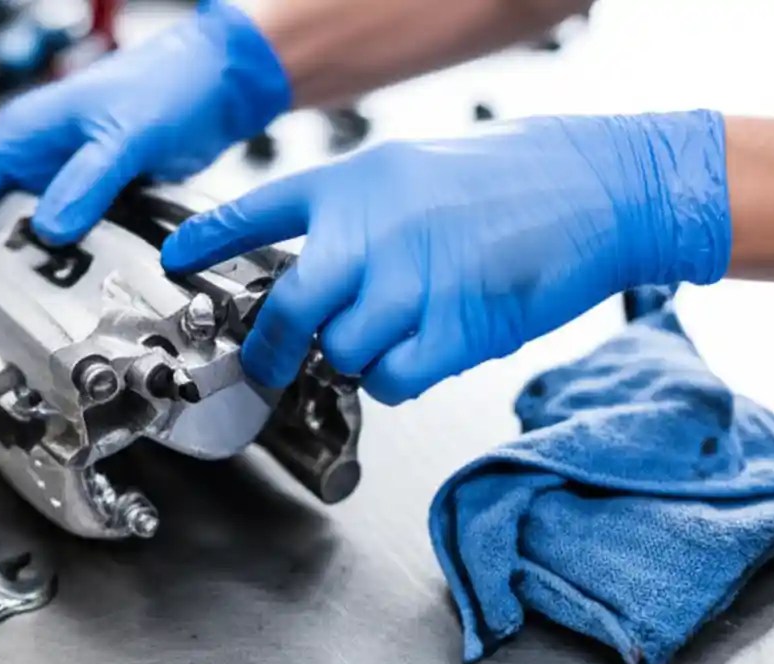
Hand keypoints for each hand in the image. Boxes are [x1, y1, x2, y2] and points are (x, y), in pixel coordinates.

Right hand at [0, 1, 290, 341]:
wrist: (215, 87)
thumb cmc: (166, 88)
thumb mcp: (125, 134)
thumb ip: (87, 181)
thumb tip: (50, 231)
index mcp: (15, 141)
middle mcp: (26, 167)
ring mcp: (55, 189)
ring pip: (8, 245)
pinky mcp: (88, 209)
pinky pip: (53, 252)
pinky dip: (43, 283)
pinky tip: (47, 314)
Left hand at [161, 112, 731, 404]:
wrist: (595, 187)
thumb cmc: (506, 183)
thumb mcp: (411, 174)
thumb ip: (355, 221)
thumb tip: (314, 277)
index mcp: (354, 184)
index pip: (257, 212)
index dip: (209, 240)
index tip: (178, 260)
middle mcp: (370, 232)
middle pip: (287, 310)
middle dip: (269, 349)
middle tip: (267, 362)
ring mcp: (410, 281)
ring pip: (342, 352)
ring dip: (351, 359)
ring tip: (385, 338)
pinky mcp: (453, 328)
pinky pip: (392, 379)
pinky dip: (396, 379)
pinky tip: (419, 352)